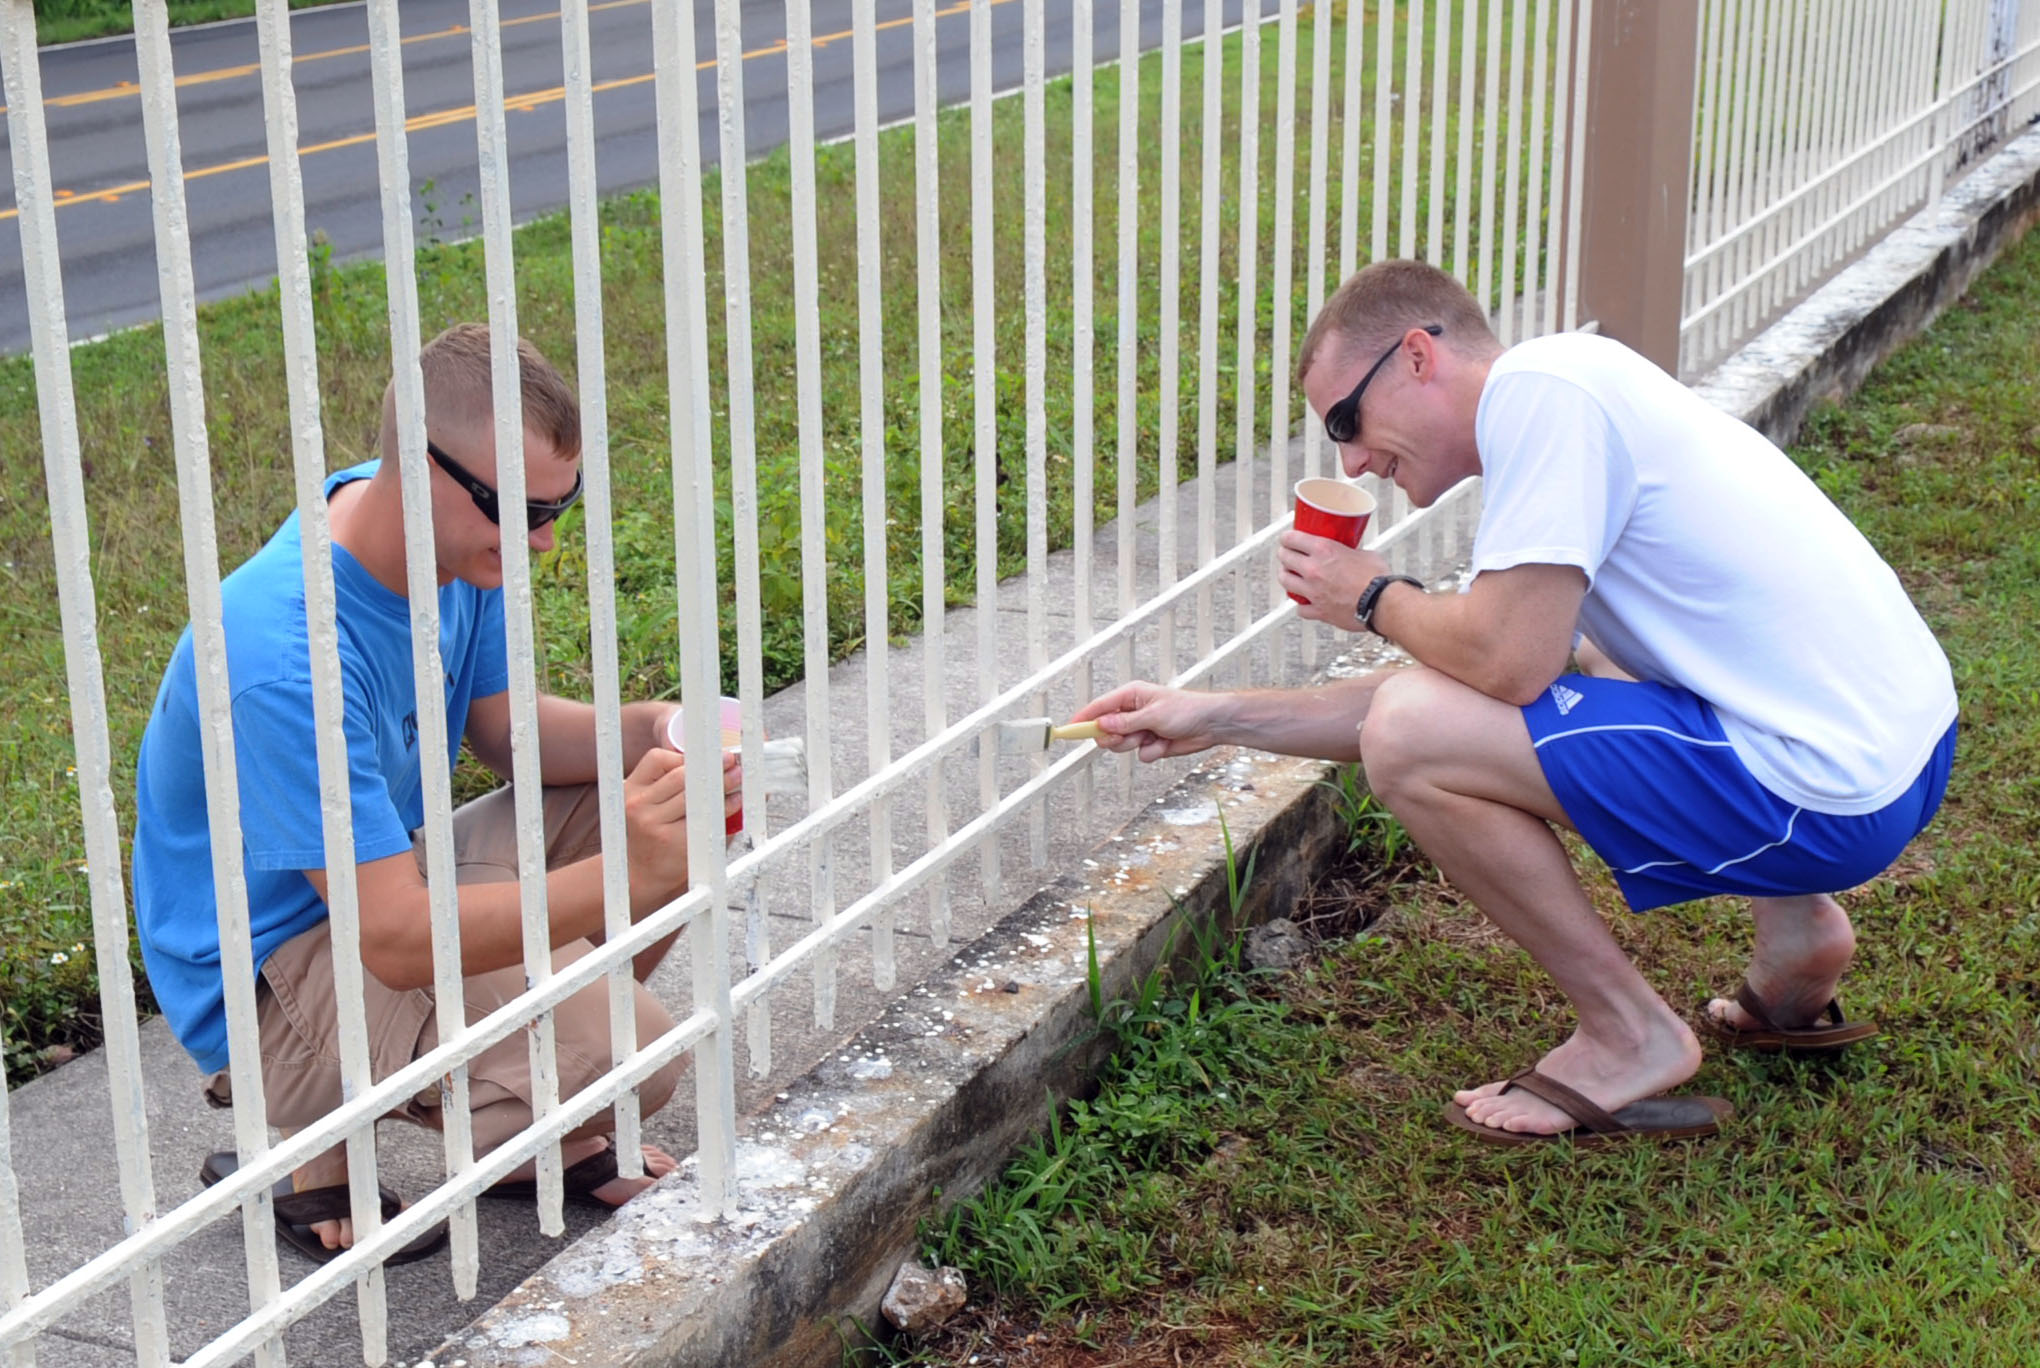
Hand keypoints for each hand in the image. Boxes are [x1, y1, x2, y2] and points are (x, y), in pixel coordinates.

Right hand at [621, 747, 741, 897]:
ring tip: (738, 777)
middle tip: (731, 761)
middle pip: (682, 776)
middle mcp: (638, 805)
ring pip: (696, 795)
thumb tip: (711, 762)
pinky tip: (734, 802)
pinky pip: (705, 818)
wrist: (639, 874)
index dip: (685, 757)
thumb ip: (669, 783)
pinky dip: (724, 807)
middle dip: (711, 766)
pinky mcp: (674, 841)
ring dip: (722, 784)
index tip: (707, 756)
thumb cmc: (650, 833)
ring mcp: (654, 824)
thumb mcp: (646, 804)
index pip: (657, 759)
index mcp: (630, 789)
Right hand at [1071, 681, 1227, 761]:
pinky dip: (1152, 752)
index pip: (1099, 707)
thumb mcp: (1152, 714)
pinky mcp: (1150, 744)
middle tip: (1127, 737)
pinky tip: (1164, 743)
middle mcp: (1133, 712)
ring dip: (1136, 745)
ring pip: (1121, 745)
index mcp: (1131, 696)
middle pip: (1106, 730)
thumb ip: (1125, 721)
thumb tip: (1101, 724)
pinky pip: (1140, 755)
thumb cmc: (1187, 710)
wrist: (1211, 725)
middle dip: (1115, 737)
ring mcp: (1141, 729)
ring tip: (1152, 736)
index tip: (1069, 729)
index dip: (1083, 719)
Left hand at [1276, 532, 1387, 631]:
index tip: (1286, 539)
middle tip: (1287, 555)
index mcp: (1324, 550)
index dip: (1286, 537)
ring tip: (1290, 576)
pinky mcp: (1318, 611)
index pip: (1292, 538)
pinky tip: (1306, 603)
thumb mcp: (1365, 554)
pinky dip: (1303, 605)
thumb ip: (1351, 553)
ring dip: (1286, 577)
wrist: (1384, 603)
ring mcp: (1313, 591)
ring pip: (1286, 581)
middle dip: (1284, 555)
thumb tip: (1351, 553)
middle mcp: (1313, 569)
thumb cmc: (1379, 577)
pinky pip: (1301, 608)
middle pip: (1285, 558)